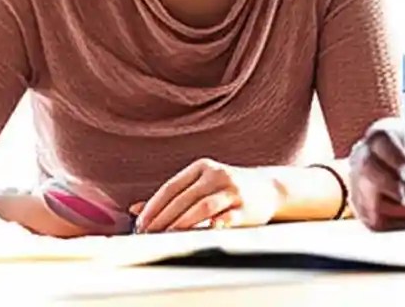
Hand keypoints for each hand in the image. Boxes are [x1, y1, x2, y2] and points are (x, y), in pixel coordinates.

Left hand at [131, 158, 279, 232]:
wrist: (269, 188)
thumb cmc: (226, 188)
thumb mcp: (200, 184)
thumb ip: (170, 196)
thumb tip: (134, 209)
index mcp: (202, 167)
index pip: (171, 187)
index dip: (154, 206)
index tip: (140, 223)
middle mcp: (217, 175)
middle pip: (184, 199)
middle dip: (164, 218)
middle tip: (149, 234)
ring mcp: (233, 190)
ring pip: (202, 207)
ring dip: (182, 223)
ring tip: (166, 237)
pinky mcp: (247, 208)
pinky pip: (227, 218)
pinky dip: (213, 226)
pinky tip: (200, 234)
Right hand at [348, 118, 404, 229]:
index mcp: (384, 134)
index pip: (380, 141)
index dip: (396, 159)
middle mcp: (363, 155)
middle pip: (366, 169)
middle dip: (395, 188)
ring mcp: (359, 183)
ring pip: (368, 199)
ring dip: (402, 210)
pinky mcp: (363, 208)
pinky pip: (374, 220)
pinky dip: (398, 223)